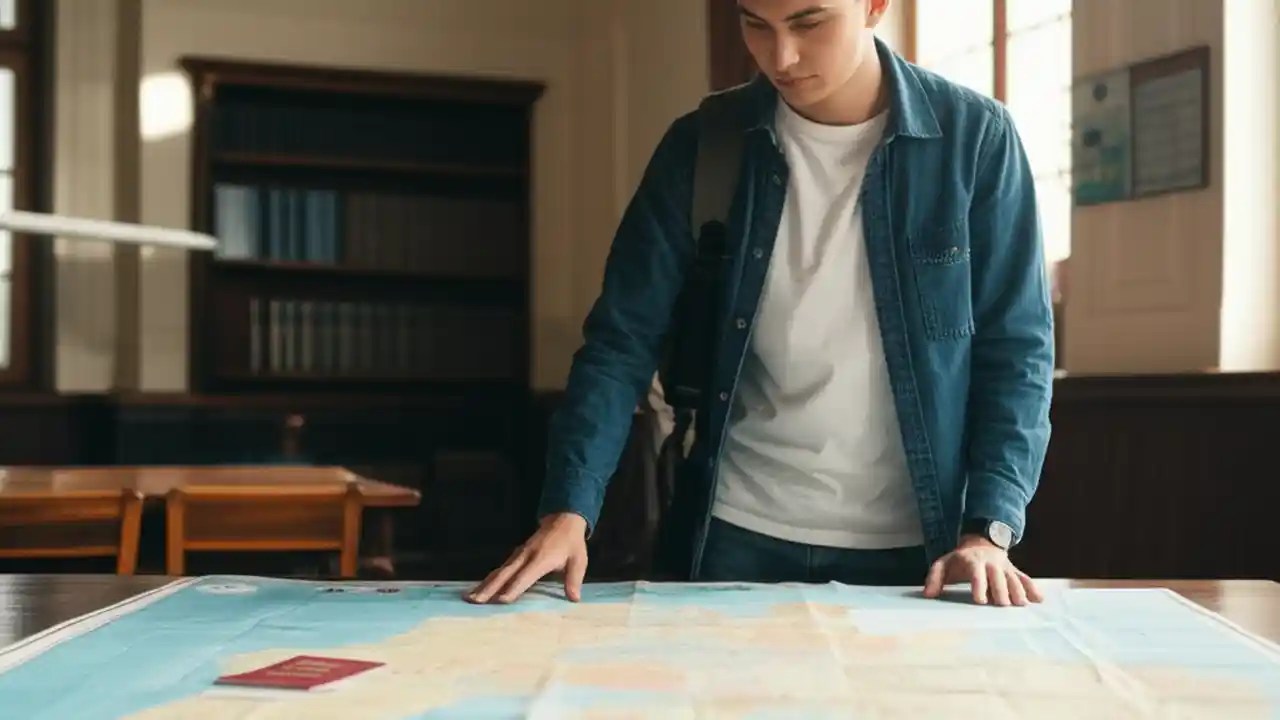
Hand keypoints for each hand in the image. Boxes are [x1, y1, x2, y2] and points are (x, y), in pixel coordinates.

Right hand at [466, 513, 588, 603]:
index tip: (501, 600)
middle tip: (474, 601)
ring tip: (469, 597)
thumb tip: (573, 599)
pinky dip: (489, 579)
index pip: (525, 575)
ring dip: (484, 584)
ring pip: (499, 571)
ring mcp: (518, 555)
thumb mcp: (579, 560)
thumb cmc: (571, 543)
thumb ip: (574, 579)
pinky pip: (500, 569)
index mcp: (541, 558)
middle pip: (505, 574)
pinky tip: (480, 589)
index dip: (514, 588)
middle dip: (489, 588)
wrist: (562, 520)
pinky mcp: (516, 555)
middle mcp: (525, 556)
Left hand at [922, 535, 1042, 605]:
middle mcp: (991, 564)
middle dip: (1000, 590)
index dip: (979, 586)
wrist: (981, 543)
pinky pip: (1025, 579)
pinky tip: (1038, 599)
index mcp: (973, 562)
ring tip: (1021, 605)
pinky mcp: (1014, 571)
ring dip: (1018, 590)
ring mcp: (1005, 567)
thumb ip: (935, 578)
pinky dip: (1032, 588)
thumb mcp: (944, 564)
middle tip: (1003, 605)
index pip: (976, 574)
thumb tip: (928, 595)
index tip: (980, 600)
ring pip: (1013, 578)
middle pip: (998, 577)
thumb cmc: (960, 560)